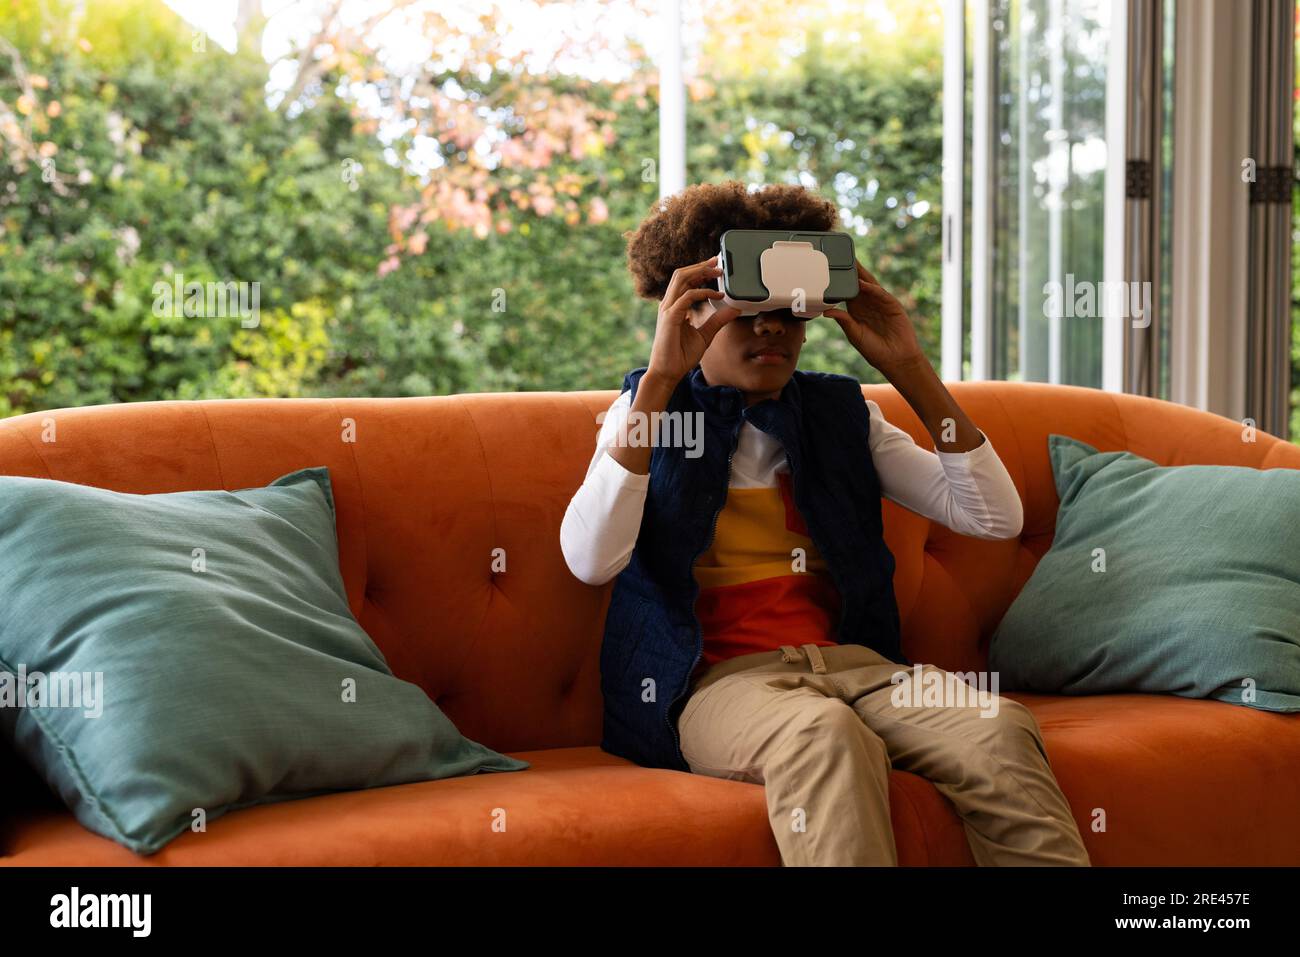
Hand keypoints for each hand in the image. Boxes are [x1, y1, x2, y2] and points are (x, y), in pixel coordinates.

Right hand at [646, 255, 739, 384]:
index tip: (716, 267)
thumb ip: (717, 320)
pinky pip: (686, 297)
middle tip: (718, 262)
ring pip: (681, 279)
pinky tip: (716, 294)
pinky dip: (702, 292)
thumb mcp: (705, 335)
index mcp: (674, 306)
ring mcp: (668, 309)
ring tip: (718, 272)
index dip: (699, 270)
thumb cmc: (681, 355)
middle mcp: (669, 304)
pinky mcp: (670, 318)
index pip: (685, 280)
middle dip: (701, 266)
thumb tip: (733, 309)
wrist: (667, 372)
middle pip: (682, 274)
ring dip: (700, 272)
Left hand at [823, 260, 925, 376]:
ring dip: (862, 274)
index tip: (829, 269)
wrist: (896, 359)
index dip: (840, 281)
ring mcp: (881, 303)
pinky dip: (872, 289)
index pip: (847, 291)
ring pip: (870, 285)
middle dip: (852, 271)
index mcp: (857, 310)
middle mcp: (868, 303)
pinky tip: (863, 284)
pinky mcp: (892, 305)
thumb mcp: (854, 334)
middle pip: (859, 283)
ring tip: (852, 262)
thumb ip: (843, 321)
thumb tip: (825, 311)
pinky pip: (881, 294)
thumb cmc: (874, 350)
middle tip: (841, 256)